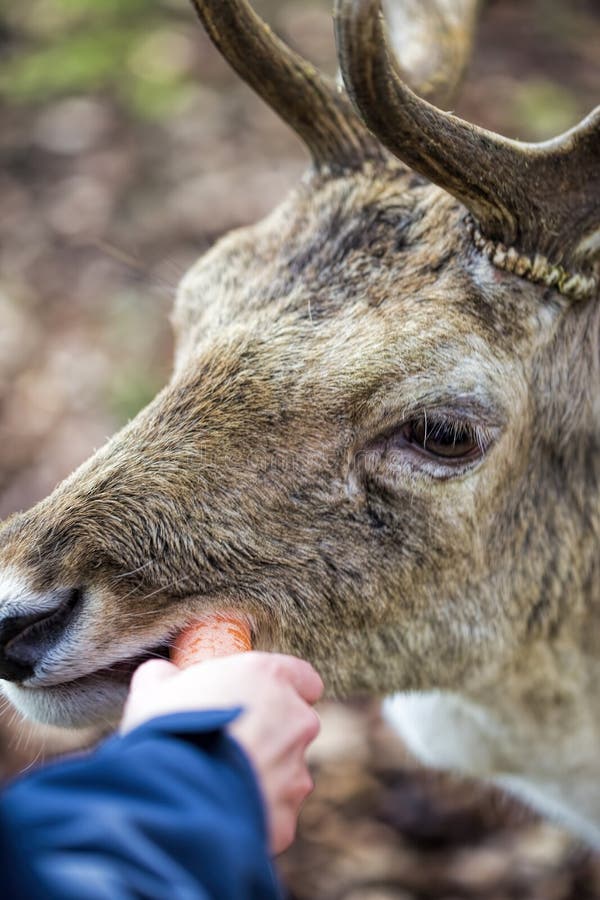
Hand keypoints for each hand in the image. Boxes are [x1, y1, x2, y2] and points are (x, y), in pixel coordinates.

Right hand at [121, 652, 323, 853]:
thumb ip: (167, 676)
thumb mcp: (154, 691)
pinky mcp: (287, 815)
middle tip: (229, 744)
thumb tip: (161, 674)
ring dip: (262, 775)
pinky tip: (221, 812)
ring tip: (218, 783)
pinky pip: (274, 812)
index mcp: (271, 678)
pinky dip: (254, 813)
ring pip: (288, 771)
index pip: (304, 679)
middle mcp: (296, 720)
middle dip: (271, 735)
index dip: (283, 690)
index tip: (258, 700)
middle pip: (296, 725)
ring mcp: (296, 770)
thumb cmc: (166, 733)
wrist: (172, 798)